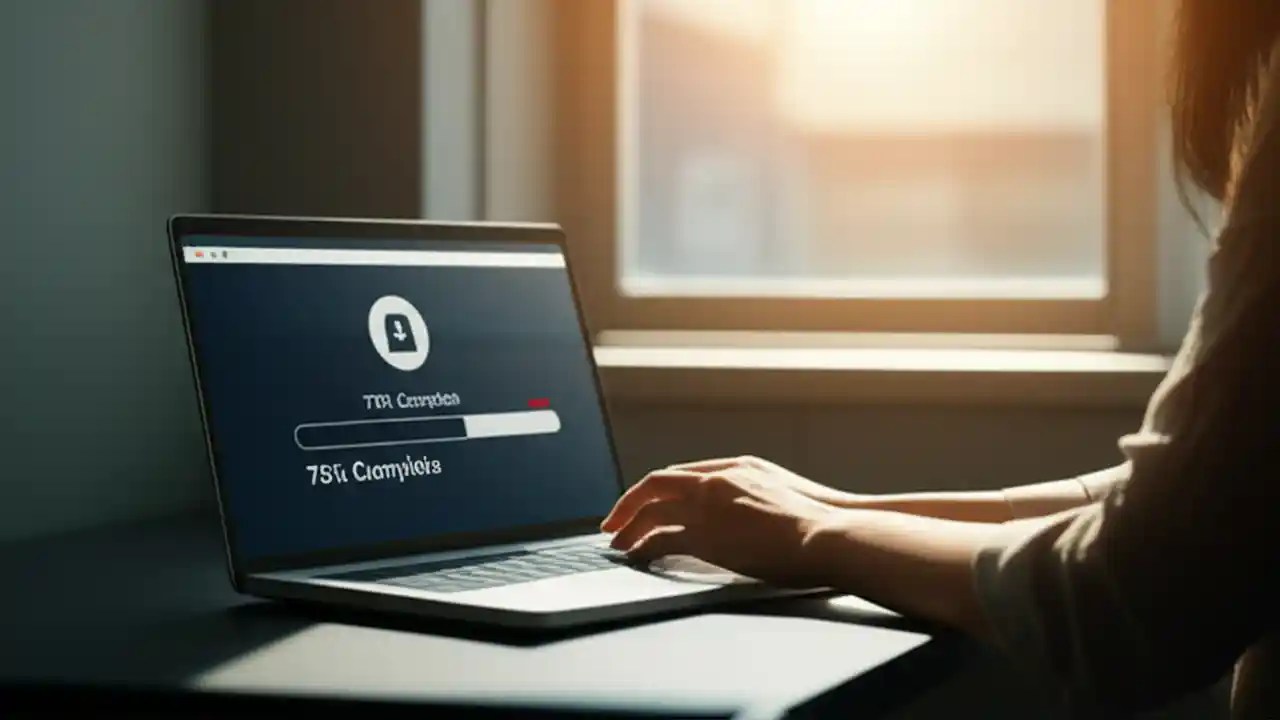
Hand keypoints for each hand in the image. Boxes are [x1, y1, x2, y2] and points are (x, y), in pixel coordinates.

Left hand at [600, 456, 837, 586]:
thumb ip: (755, 494)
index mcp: (736, 466)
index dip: (659, 490)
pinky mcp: (707, 535)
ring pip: (652, 510)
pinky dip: (643, 547)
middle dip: (631, 502)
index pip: (683, 473)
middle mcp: (717, 479)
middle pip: (658, 483)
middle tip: (614, 522)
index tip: (646, 503)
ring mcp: (709, 506)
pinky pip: (661, 539)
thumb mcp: (782, 491)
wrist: (830, 531)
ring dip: (630, 527)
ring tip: (619, 544)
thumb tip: (746, 512)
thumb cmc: (820, 518)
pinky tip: (637, 557)